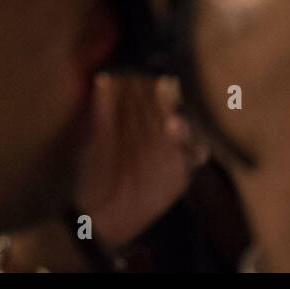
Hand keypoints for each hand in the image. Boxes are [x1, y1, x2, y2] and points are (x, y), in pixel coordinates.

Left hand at [74, 72, 207, 248]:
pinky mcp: (181, 170)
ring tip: (173, 124)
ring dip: (183, 126)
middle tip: (165, 88)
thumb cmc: (92, 169)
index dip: (151, 82)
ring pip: (187, 130)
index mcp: (139, 116)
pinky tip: (195, 152)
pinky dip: (197, 153)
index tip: (149, 74)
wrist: (96, 214)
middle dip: (170, 99)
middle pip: (172, 106)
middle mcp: (159, 128)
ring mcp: (173, 149)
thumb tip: (103, 79)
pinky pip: (195, 157)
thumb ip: (101, 112)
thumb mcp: (93, 140)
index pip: (151, 91)